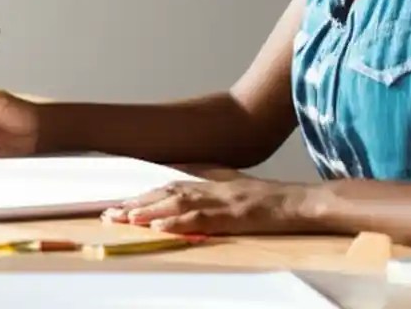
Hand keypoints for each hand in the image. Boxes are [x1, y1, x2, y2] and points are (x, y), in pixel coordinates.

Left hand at [101, 178, 318, 234]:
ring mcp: (220, 200)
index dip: (142, 196)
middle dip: (136, 204)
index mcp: (209, 184)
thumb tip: (182, 187)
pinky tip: (160, 226)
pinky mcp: (232, 215)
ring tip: (125, 218)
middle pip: (165, 193)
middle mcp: (210, 188)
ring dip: (148, 210)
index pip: (167, 187)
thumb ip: (209, 186)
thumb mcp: (234, 187)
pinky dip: (178, 221)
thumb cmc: (270, 199)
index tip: (118, 205)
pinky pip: (201, 218)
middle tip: (110, 214)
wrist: (300, 201)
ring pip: (176, 203)